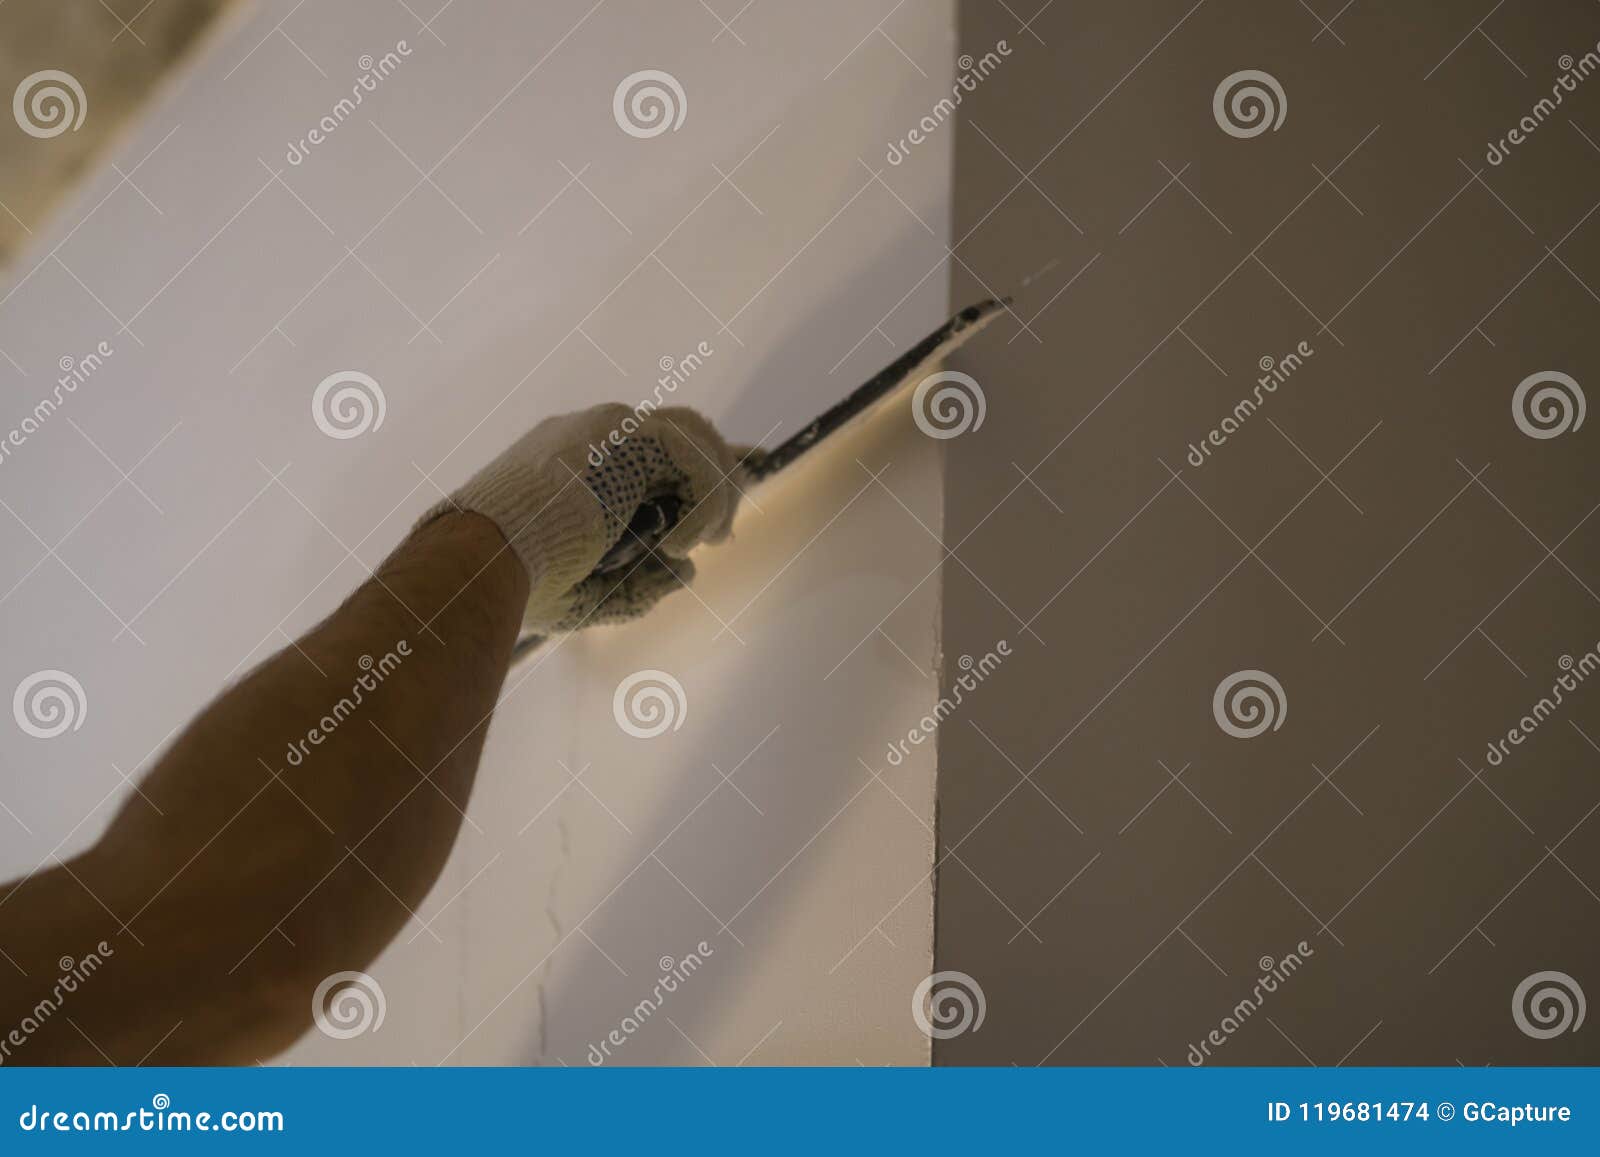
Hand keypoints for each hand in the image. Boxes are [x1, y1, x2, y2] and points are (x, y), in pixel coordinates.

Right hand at [428, 404, 742, 632]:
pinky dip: (701, 502)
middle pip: (683, 435)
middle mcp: (595, 436)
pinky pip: (691, 455)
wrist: (484, 561)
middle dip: (716, 482)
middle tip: (719, 538)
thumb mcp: (591, 590)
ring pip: (695, 437)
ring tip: (701, 542)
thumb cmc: (523, 583)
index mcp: (578, 462)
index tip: (711, 526)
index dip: (694, 484)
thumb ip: (642, 579)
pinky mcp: (622, 432)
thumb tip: (691, 569)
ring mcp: (608, 428)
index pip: (653, 454)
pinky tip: (677, 543)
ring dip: (712, 494)